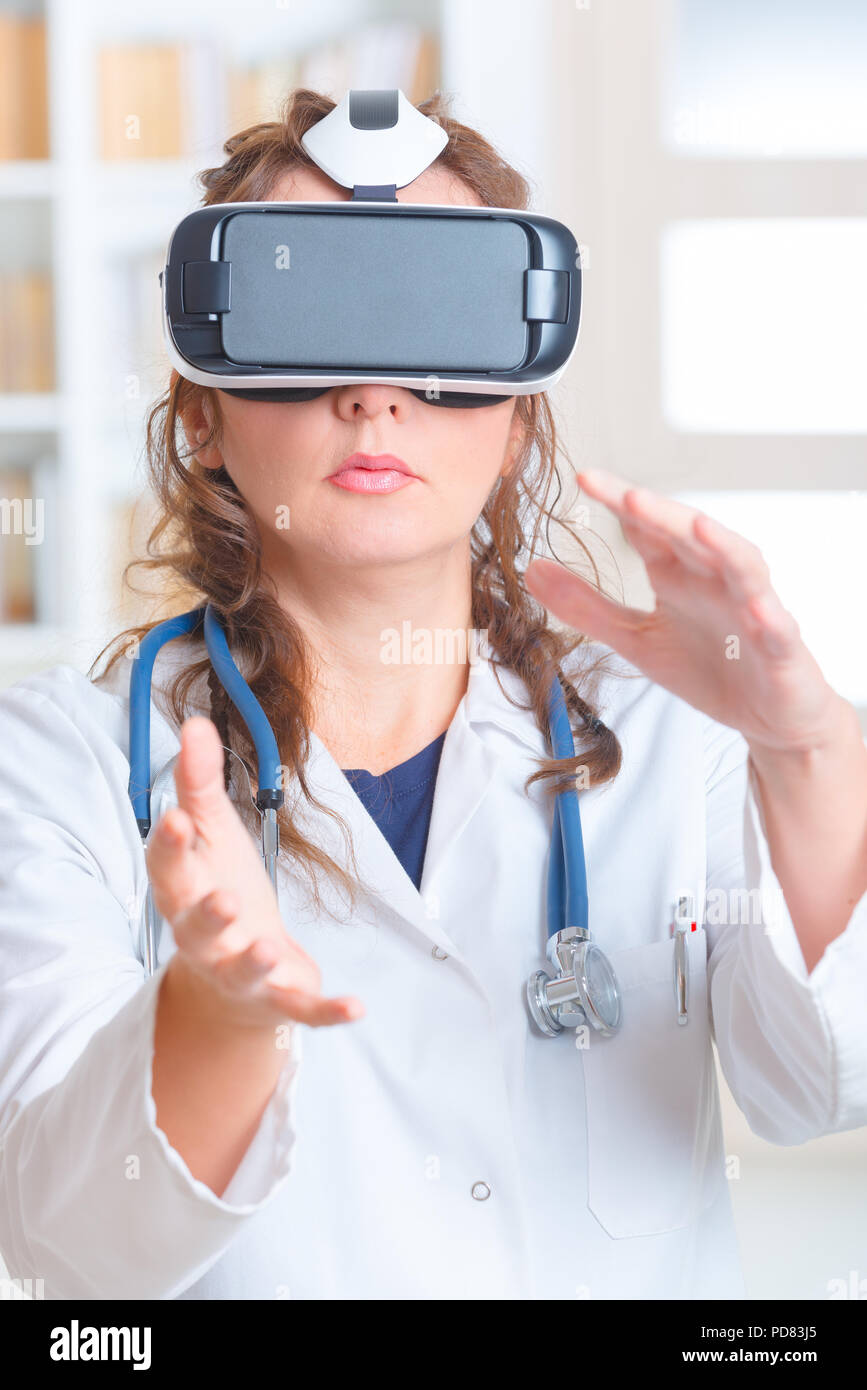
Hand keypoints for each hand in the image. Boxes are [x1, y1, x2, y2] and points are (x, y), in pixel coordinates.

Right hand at [146, 715, 363, 1030]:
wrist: (232, 979)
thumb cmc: (219, 891)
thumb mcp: (213, 834)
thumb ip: (200, 782)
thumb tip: (195, 722)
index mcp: (185, 891)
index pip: (169, 869)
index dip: (171, 846)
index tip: (177, 818)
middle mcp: (204, 938)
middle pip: (196, 928)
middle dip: (208, 916)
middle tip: (226, 900)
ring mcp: (240, 973)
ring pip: (242, 972)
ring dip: (253, 963)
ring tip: (269, 950)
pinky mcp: (278, 1000)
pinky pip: (301, 1009)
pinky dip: (327, 1012)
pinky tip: (356, 1007)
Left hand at [525, 468, 845, 754]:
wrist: (767, 717)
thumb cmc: (708, 668)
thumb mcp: (636, 639)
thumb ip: (587, 606)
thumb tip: (532, 569)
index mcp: (679, 574)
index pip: (648, 529)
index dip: (621, 504)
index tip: (585, 479)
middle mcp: (716, 580)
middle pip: (692, 537)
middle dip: (663, 515)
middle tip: (628, 496)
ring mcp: (754, 610)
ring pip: (742, 567)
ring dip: (722, 544)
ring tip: (696, 525)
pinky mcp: (782, 649)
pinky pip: (778, 629)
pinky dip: (770, 616)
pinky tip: (757, 607)